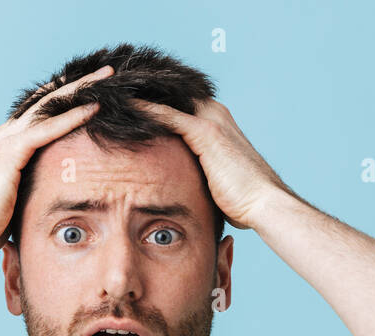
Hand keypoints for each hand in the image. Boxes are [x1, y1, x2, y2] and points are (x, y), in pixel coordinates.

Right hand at [0, 65, 113, 256]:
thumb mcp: (11, 205)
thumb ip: (27, 197)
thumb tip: (41, 210)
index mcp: (3, 148)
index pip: (36, 116)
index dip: (60, 102)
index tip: (86, 92)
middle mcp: (3, 137)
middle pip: (44, 102)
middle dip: (75, 85)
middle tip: (103, 72)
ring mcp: (6, 141)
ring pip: (48, 106)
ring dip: (79, 90)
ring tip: (106, 75)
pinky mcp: (12, 151)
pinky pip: (47, 127)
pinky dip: (72, 116)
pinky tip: (94, 107)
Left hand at [126, 97, 288, 230]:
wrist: (264, 204)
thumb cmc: (243, 200)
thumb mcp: (214, 181)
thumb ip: (197, 173)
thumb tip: (181, 187)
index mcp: (216, 122)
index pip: (178, 103)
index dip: (153, 102)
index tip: (125, 105)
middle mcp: (214, 114)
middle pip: (171, 94)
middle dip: (142, 93)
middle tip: (112, 93)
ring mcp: (211, 120)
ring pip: (166, 99)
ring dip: (138, 97)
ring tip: (110, 95)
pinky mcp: (205, 132)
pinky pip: (167, 115)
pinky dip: (144, 110)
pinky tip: (123, 108)